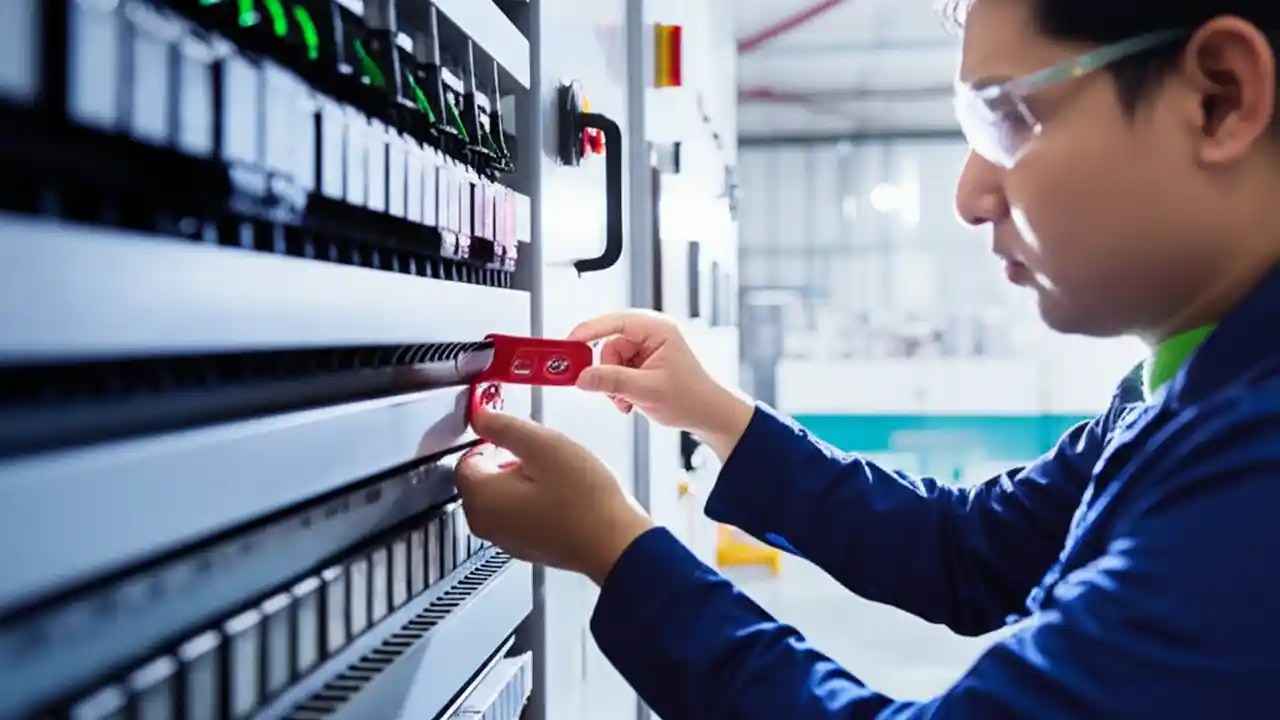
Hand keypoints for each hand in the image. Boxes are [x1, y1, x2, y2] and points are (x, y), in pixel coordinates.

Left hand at [455, 409, 654, 583]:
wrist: (615, 544)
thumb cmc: (585, 501)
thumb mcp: (544, 446)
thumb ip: (505, 426)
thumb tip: (480, 415)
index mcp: (481, 498)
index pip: (467, 455)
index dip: (493, 439)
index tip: (517, 434)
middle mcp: (485, 523)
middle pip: (484, 475)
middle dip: (508, 460)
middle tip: (543, 457)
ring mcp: (505, 538)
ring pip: (503, 493)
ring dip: (524, 479)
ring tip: (556, 477)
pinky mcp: (526, 545)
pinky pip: (519, 511)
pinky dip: (535, 499)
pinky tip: (561, 497)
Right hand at [569, 310, 753, 459]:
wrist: (708, 415)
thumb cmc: (690, 398)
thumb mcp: (647, 391)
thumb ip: (612, 382)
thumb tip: (581, 377)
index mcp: (657, 330)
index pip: (615, 321)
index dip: (589, 330)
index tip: (569, 343)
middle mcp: (651, 335)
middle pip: (610, 344)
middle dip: (606, 371)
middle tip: (605, 389)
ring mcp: (647, 349)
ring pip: (611, 361)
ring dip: (612, 384)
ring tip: (626, 401)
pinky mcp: (643, 364)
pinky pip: (618, 371)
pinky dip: (618, 388)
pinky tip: (629, 402)